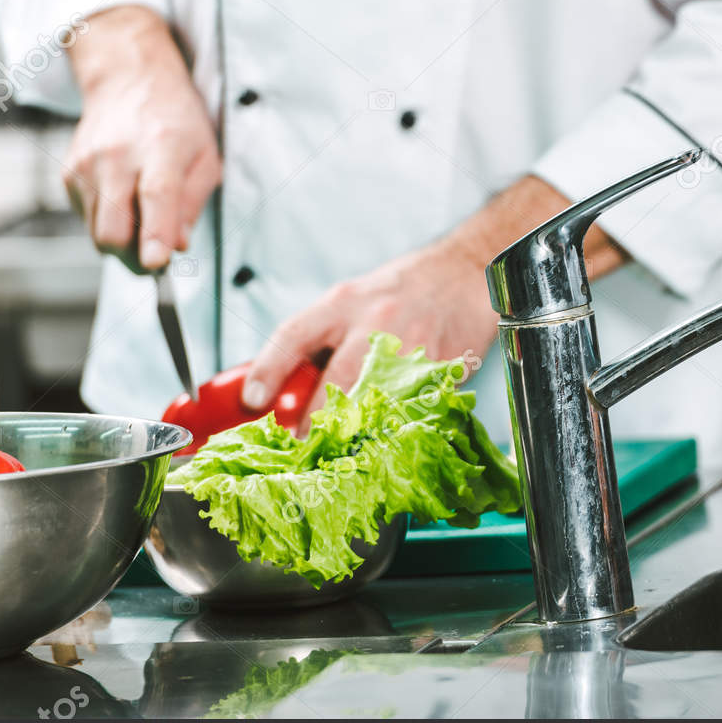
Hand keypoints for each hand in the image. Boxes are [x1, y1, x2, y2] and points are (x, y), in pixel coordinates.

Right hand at [63, 6, 220, 270]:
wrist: (129, 81)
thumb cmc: (177, 121)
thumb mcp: (207, 157)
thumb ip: (194, 204)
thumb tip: (178, 245)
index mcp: (161, 147)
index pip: (155, 196)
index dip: (155, 235)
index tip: (156, 263)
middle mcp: (117, 156)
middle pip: (113, 229)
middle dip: (134, 256)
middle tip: (156, 256)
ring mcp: (86, 165)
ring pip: (97, 232)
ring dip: (123, 239)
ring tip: (144, 215)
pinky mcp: (68, 174)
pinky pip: (87, 219)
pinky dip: (108, 221)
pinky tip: (124, 196)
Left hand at [240, 175, 625, 418]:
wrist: (467, 271)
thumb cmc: (404, 289)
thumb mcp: (353, 299)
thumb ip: (321, 337)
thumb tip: (280, 387)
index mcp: (344, 302)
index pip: (294, 334)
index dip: (269, 369)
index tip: (254, 401)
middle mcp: (375, 320)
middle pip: (337, 380)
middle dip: (315, 421)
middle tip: (301, 446)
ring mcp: (412, 344)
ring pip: (377, 398)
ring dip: (357, 429)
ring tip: (344, 450)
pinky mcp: (443, 365)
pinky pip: (415, 403)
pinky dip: (400, 422)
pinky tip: (393, 431)